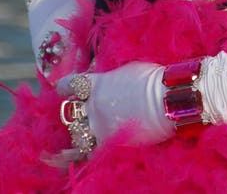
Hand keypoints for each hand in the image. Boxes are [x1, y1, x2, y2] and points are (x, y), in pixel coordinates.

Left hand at [58, 62, 174, 145]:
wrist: (165, 99)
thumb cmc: (152, 80)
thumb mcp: (128, 71)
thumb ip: (112, 78)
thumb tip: (111, 81)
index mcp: (97, 83)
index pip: (70, 84)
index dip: (64, 86)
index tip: (62, 88)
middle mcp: (93, 104)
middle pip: (71, 110)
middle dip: (74, 112)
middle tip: (79, 114)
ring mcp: (99, 125)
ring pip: (76, 132)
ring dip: (78, 132)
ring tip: (78, 136)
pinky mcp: (108, 143)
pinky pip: (86, 151)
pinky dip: (80, 152)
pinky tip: (70, 155)